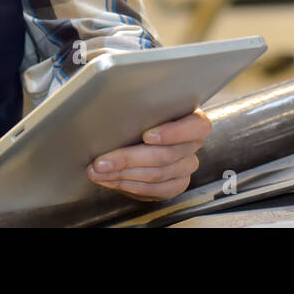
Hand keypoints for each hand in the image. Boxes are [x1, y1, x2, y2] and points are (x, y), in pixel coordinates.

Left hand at [86, 108, 211, 200]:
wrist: (141, 137)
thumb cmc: (141, 116)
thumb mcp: (144, 106)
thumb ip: (139, 105)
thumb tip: (110, 103)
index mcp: (192, 119)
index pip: (196, 127)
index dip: (173, 133)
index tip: (146, 136)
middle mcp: (192, 144)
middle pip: (166, 155)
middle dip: (128, 159)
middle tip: (101, 162)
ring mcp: (186, 166)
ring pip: (157, 175)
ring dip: (123, 174)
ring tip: (98, 171)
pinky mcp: (176, 185)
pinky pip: (155, 190)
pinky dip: (129, 186)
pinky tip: (110, 180)